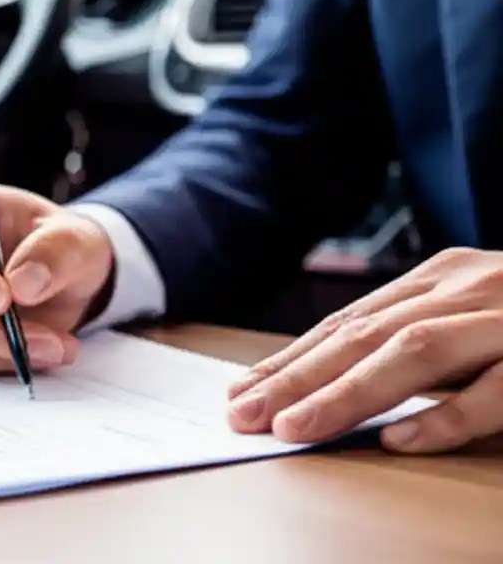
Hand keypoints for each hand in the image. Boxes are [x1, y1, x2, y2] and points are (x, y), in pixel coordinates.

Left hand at [227, 247, 502, 452]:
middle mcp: (466, 290)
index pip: (349, 322)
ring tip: (294, 429)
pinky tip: (397, 440)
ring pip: (415, 351)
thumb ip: (419, 338)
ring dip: (347, 393)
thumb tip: (335, 380)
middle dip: (298, 378)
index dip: (292, 359)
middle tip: (245, 415)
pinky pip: (495, 390)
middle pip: (366, 334)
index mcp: (442, 279)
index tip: (241, 392)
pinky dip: (444, 415)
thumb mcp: (476, 314)